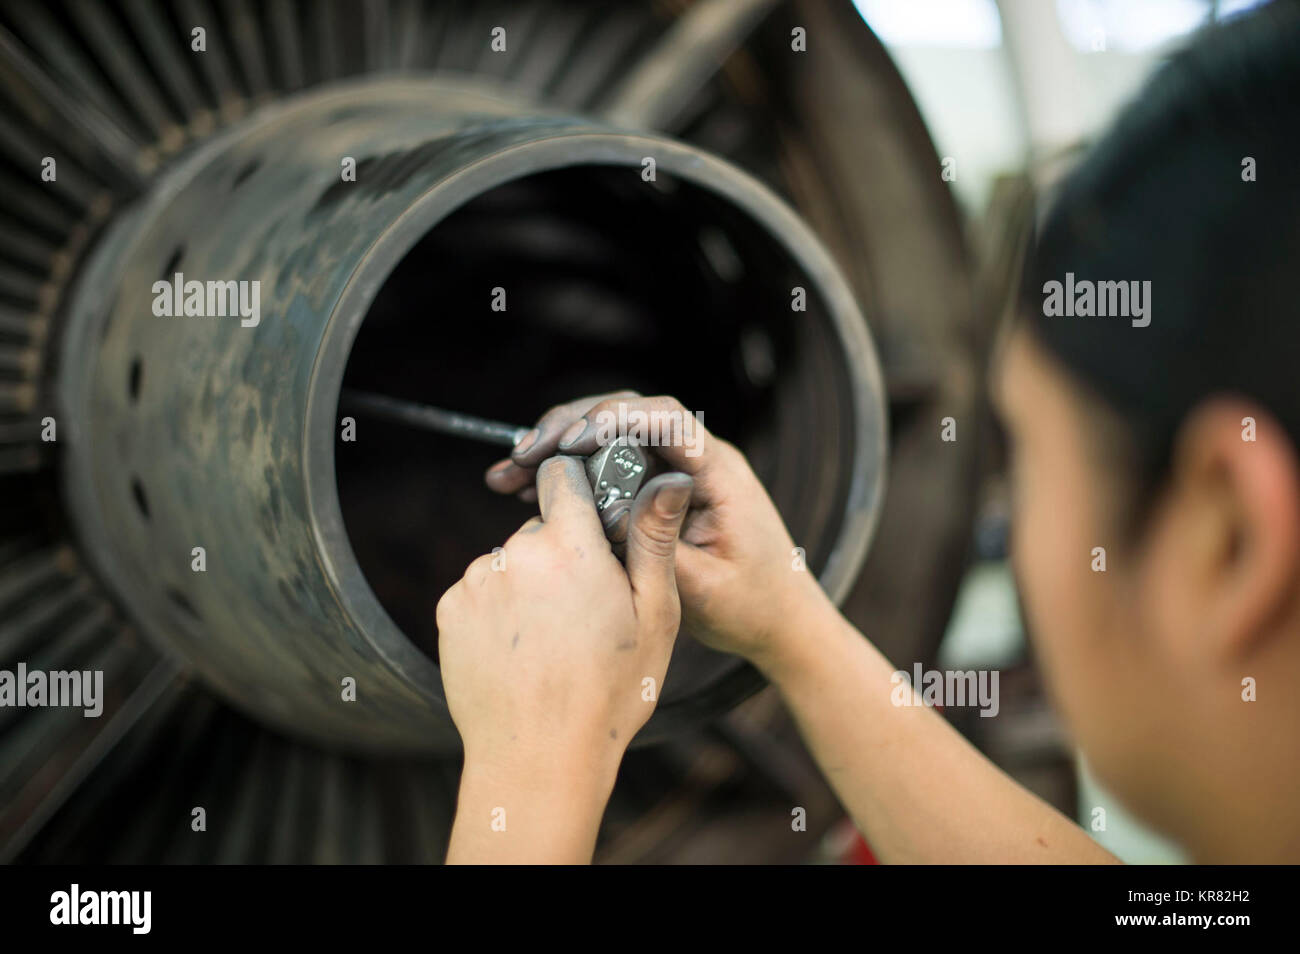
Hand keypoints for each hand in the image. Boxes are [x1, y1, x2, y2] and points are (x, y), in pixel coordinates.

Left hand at [438, 455, 693, 860]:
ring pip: (510, 561)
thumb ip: (654, 539)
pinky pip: (481, 591)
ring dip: (529, 583)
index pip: (562, 475)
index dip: (581, 491)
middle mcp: (514, 553)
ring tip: (553, 638)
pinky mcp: (449, 610)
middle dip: (562, 553)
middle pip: (540, 528)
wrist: (539, 759)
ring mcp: (476, 581)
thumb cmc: (608, 694)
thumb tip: (669, 479)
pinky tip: (522, 649)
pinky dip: (499, 609)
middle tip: (586, 608)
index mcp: (570, 547)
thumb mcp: (654, 616)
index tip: (595, 523)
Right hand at [484, 394, 834, 670]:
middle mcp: (696, 458)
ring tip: (507, 475)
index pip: (666, 417)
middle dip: (568, 427)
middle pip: (627, 414)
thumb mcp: (704, 587)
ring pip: (610, 437)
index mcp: (718, 471)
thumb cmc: (752, 605)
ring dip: (559, 449)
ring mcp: (676, 471)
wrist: (780, 621)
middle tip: (518, 456)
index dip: (612, 419)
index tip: (567, 444)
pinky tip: (529, 491)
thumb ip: (659, 544)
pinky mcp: (658, 490)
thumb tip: (606, 508)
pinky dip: (570, 474)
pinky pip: (610, 466)